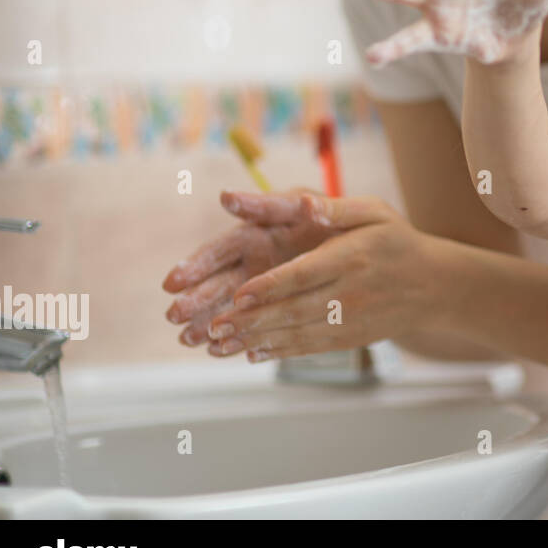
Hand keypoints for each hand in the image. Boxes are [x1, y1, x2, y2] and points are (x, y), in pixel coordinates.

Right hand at [162, 188, 332, 351]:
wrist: (375, 249)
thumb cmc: (342, 219)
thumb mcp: (311, 205)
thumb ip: (277, 203)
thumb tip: (227, 197)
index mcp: (260, 232)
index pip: (223, 249)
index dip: (197, 264)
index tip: (173, 282)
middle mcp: (256, 260)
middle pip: (220, 281)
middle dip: (196, 298)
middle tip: (174, 316)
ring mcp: (264, 286)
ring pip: (231, 306)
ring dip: (208, 322)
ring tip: (189, 339)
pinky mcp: (277, 306)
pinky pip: (253, 324)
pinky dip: (237, 337)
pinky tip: (218, 350)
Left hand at [194, 194, 448, 360]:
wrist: (434, 285)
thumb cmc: (397, 241)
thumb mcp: (374, 212)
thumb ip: (335, 208)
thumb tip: (305, 205)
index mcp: (351, 257)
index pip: (304, 275)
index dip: (270, 287)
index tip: (239, 295)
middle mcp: (350, 293)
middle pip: (294, 310)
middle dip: (251, 321)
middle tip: (214, 327)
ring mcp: (351, 320)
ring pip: (297, 333)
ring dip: (256, 340)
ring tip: (220, 345)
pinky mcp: (350, 338)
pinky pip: (310, 347)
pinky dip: (279, 352)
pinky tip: (253, 352)